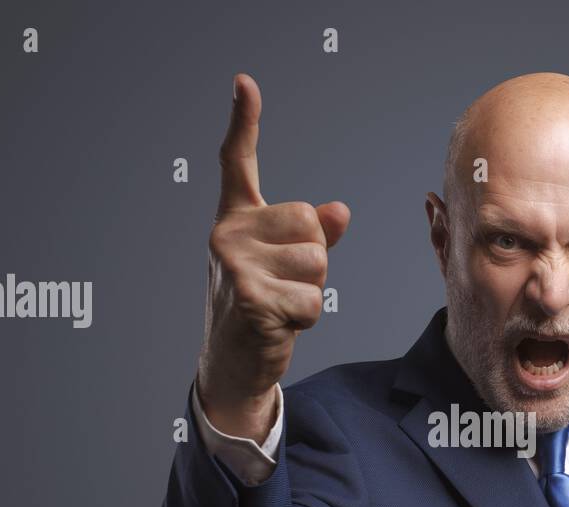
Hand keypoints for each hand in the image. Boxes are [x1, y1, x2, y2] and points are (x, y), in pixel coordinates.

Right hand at [196, 72, 350, 441]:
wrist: (232, 363)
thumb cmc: (261, 307)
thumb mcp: (284, 265)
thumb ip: (312, 234)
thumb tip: (340, 213)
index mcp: (236, 219)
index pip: (238, 164)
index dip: (245, 122)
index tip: (246, 82)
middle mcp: (228, 234)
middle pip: (312, 226)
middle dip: (315, 263)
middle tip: (283, 287)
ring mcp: (236, 265)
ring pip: (318, 264)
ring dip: (312, 294)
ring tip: (280, 306)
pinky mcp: (250, 298)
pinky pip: (313, 300)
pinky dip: (306, 319)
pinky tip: (278, 325)